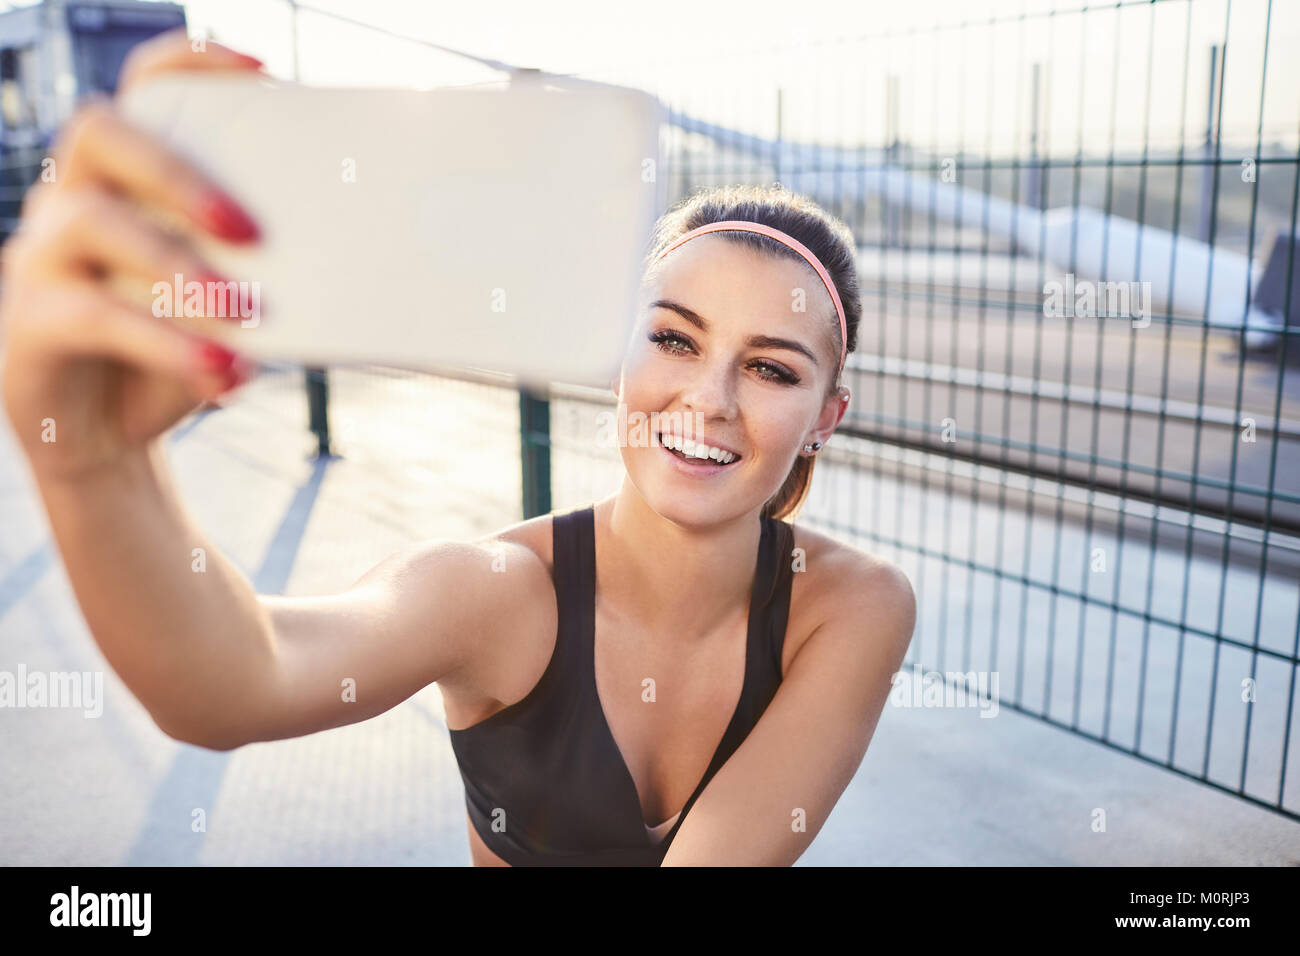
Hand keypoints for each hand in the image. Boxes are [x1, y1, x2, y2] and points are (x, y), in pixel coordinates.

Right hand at [0, 28, 264, 482]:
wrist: (111, 435)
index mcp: (124, 179)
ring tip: (246, 311)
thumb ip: (255, 273)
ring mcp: (40, 256)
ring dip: (179, 265)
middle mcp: (71, 199)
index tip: (261, 74)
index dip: (191, 65)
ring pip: (93, 223)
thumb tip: (343, 262)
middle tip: (251, 230)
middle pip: (102, 134)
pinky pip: (94, 315)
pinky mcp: (30, 322)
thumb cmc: (174, 351)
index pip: (143, 91)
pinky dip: (168, 342)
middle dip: (180, 171)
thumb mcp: (222, 304)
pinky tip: (224, 371)